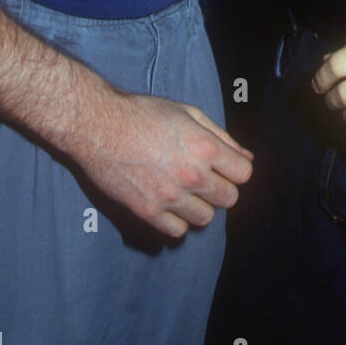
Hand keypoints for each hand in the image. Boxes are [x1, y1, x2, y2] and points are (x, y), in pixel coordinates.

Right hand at [66, 88, 253, 237]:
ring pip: (205, 218)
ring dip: (200, 205)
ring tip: (185, 190)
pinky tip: (169, 203)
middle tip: (204, 177)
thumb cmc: (144, 113)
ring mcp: (169, 196)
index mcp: (204, 146)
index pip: (244, 173)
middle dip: (221, 187)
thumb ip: (221, 136)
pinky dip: (177, 220)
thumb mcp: (188, 113)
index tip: (224, 165)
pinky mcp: (147, 211)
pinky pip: (178, 231)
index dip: (236, 169)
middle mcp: (191, 175)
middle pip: (229, 198)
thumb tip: (246, 157)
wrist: (99, 125)